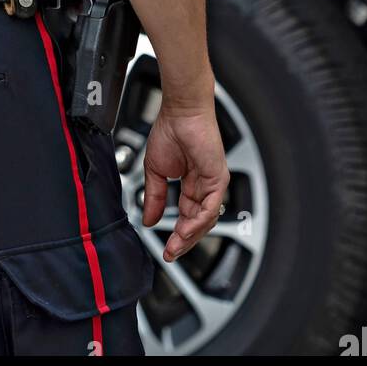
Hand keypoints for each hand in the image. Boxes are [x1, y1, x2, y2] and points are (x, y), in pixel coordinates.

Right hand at [141, 100, 228, 260]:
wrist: (180, 111)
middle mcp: (205, 186)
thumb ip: (154, 197)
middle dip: (184, 241)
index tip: (166, 248)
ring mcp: (213, 183)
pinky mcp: (218, 178)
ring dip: (190, 235)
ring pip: (207, 219)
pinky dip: (199, 221)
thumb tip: (148, 220)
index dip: (176, 234)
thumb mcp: (155, 171)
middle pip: (198, 223)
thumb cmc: (170, 131)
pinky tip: (185, 230)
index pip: (187, 217)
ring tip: (175, 245)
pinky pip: (211, 206)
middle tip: (171, 254)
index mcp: (191, 184)